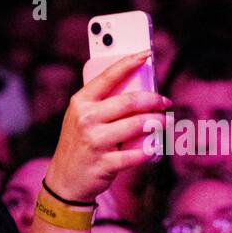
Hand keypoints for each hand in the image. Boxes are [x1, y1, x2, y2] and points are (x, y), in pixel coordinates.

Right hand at [46, 53, 169, 202]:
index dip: (128, 63)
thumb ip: (105, 104)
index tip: (146, 53)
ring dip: (157, 123)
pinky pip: (136, 154)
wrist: (66, 179)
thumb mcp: (84, 118)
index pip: (108, 77)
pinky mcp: (105, 163)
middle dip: (153, 100)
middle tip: (165, 102)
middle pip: (129, 102)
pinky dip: (149, 151)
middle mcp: (86, 118)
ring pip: (137, 126)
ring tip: (165, 122)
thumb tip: (140, 91)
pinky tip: (155, 147)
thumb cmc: (81, 143)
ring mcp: (95, 141)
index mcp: (81, 102)